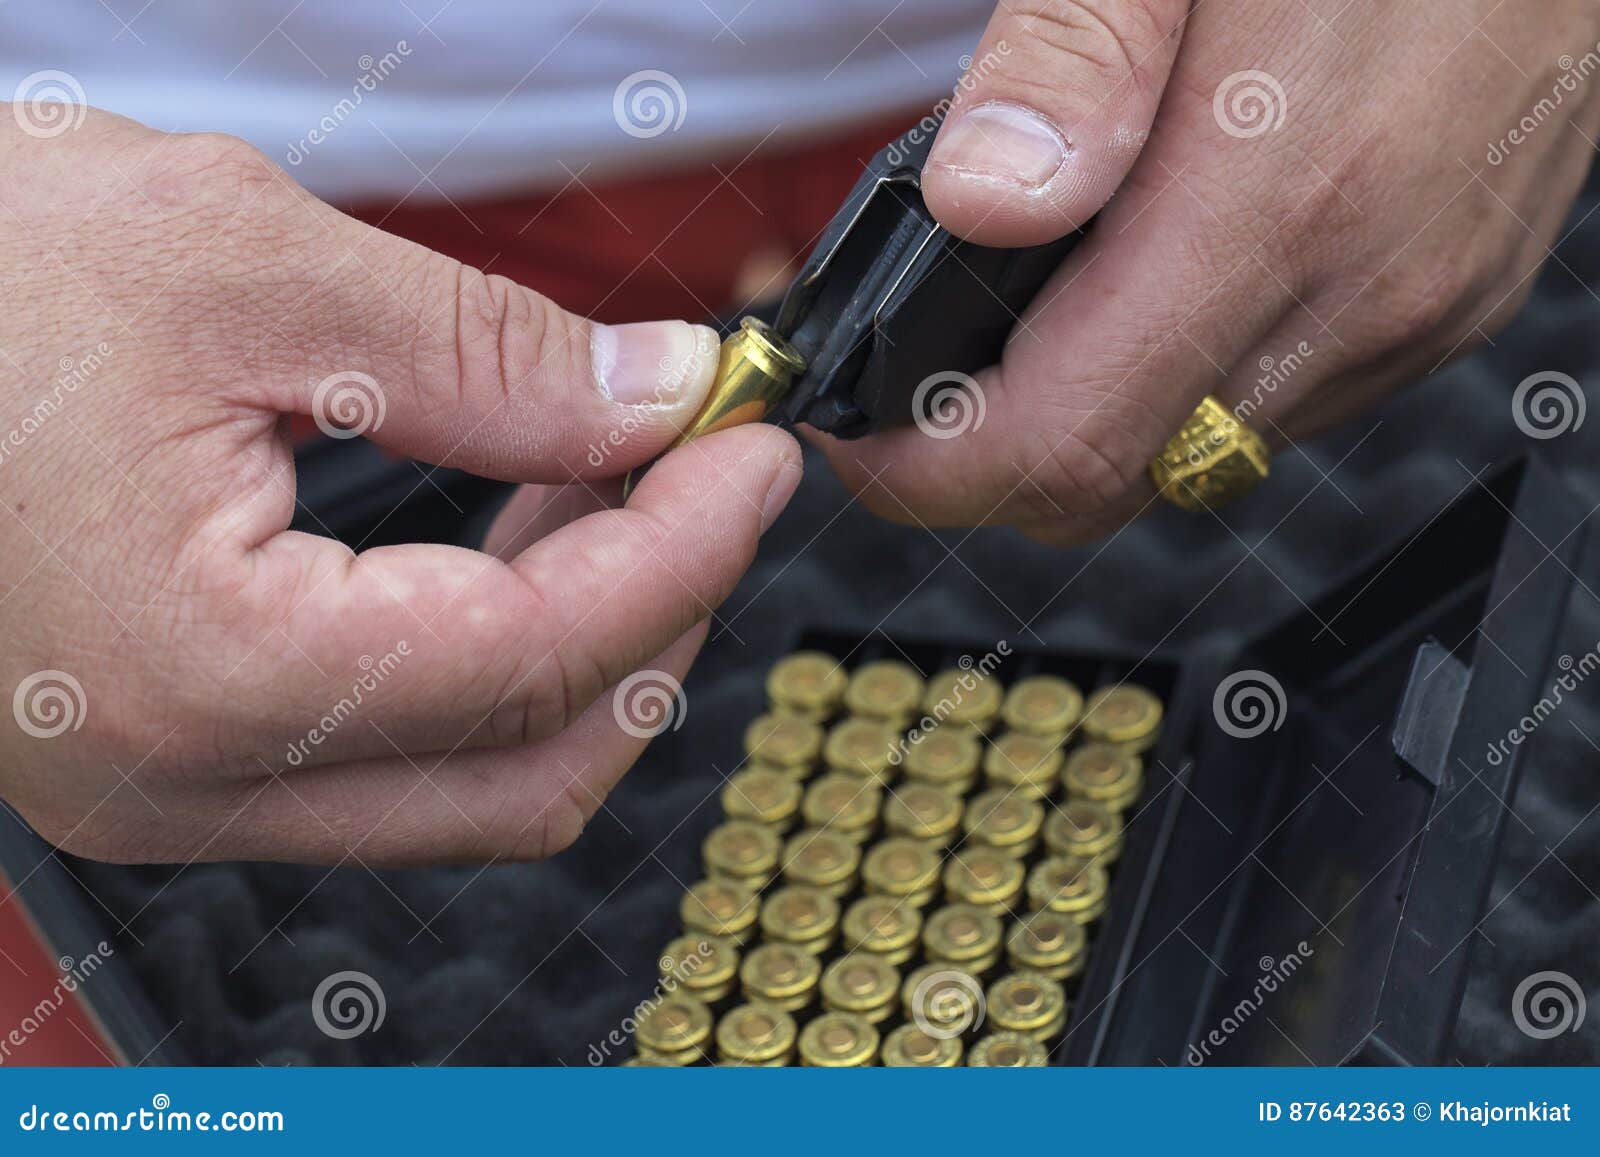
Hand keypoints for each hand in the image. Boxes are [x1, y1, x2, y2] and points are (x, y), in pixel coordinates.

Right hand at [0, 108, 799, 864]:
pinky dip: (496, 650)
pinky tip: (524, 525)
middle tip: (711, 474)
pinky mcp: (173, 749)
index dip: (684, 549)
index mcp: (200, 675)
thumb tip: (658, 396)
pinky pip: (395, 746)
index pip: (539, 657)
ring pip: (472, 778)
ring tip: (627, 481)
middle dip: (659, 616)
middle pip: (529, 765)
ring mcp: (172, 785)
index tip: (752, 451)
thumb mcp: (244, 263)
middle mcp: (181, 780)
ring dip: (587, 640)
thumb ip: (488, 353)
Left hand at [814, 0, 1599, 541]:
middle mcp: (1358, 291)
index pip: (1062, 443)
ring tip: (1039, 315)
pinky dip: (1191, 379)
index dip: (930, 471)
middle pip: (1115, 482)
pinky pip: (1280, 406)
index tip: (864, 435)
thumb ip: (1069, 63)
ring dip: (1094, 418)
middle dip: (990, 461)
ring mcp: (1415, 313)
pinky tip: (1171, 281)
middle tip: (924, 381)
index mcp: (1274, 203)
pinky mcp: (1447, 307)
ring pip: (1194, 459)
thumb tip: (982, 199)